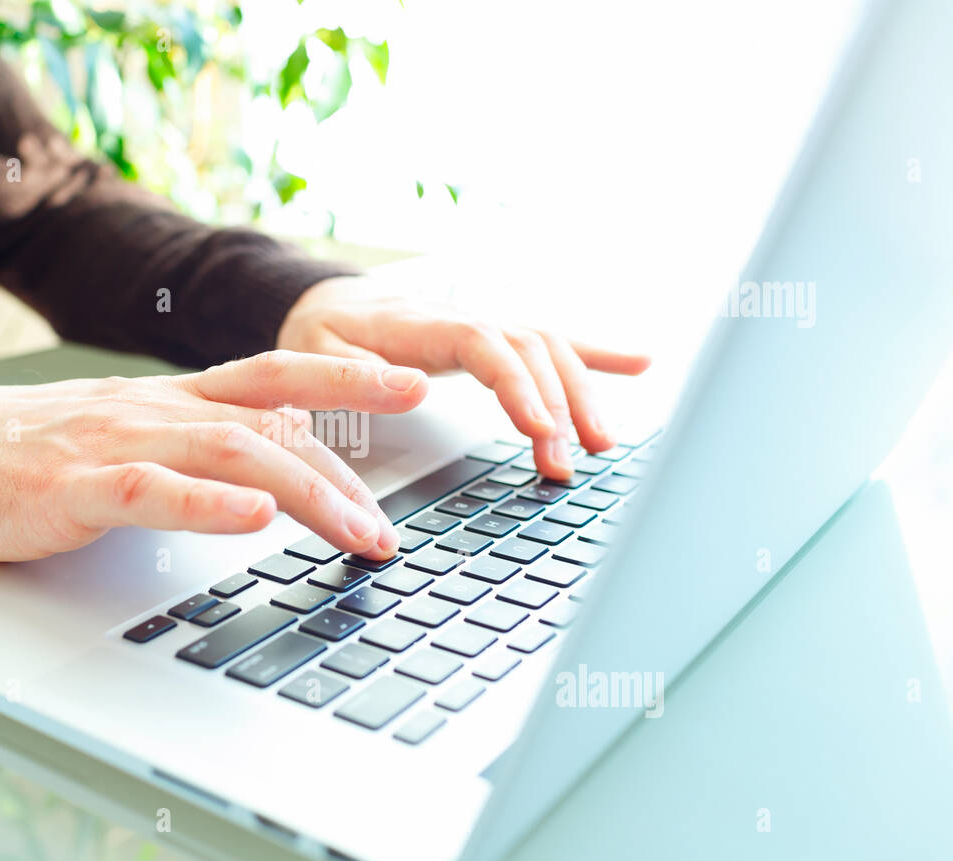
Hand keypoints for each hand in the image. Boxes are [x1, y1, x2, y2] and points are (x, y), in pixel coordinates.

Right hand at [0, 352, 426, 562]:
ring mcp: (115, 443)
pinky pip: (148, 490)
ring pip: (227, 455)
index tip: (408, 386)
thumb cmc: (30, 451)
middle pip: (270, 424)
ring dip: (303, 493)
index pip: (274, 380)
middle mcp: (154, 410)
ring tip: (356, 531)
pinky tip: (250, 521)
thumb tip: (271, 479)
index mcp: (169, 399)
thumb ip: (195, 450)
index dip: (344, 381)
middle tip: (389, 527)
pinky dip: (205, 505)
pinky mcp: (72, 487)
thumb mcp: (128, 439)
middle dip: (343, 472)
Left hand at [278, 275, 650, 478]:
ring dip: (581, 392)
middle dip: (558, 405)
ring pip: (548, 347)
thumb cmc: (319, 335)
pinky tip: (639, 363)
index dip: (518, 386)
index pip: (485, 345)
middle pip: (529, 350)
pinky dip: (596, 352)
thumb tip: (414, 386)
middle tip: (569, 463)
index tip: (541, 430)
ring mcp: (483, 325)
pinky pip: (550, 341)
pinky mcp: (493, 338)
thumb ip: (356, 373)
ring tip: (603, 444)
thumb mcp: (314, 355)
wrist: (324, 304)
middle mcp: (463, 318)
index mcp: (420, 324)